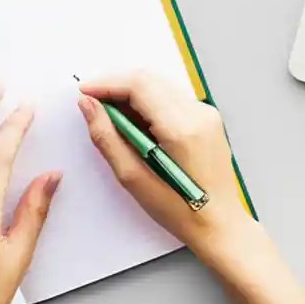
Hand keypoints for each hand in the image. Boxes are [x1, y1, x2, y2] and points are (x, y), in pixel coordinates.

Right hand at [76, 72, 255, 264]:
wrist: (220, 224)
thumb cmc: (180, 210)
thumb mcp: (133, 178)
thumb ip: (107, 138)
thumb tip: (88, 107)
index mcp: (181, 129)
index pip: (139, 85)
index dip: (106, 84)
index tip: (84, 93)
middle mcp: (198, 114)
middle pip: (149, 79)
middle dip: (117, 86)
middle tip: (93, 105)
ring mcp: (206, 114)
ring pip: (160, 85)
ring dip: (132, 94)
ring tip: (113, 119)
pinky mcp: (208, 119)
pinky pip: (172, 97)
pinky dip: (149, 103)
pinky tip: (137, 126)